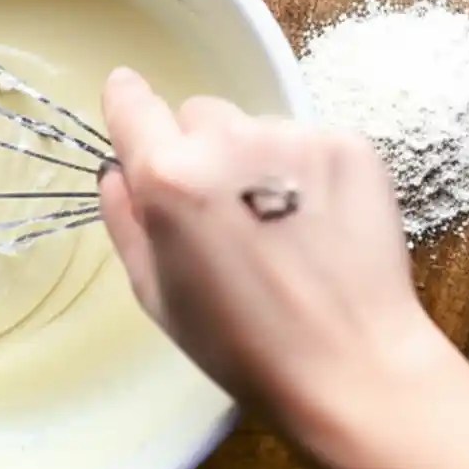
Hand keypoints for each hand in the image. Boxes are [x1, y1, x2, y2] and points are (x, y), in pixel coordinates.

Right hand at [96, 67, 430, 410]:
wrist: (350, 365)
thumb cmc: (240, 345)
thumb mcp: (156, 294)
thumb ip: (126, 220)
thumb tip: (118, 171)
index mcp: (170, 177)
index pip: (132, 103)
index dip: (129, 107)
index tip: (134, 111)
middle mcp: (230, 142)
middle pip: (199, 116)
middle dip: (201, 152)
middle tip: (225, 216)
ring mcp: (296, 138)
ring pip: (256, 129)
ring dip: (258, 162)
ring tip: (281, 229)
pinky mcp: (349, 145)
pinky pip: (308, 143)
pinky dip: (308, 173)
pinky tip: (319, 224)